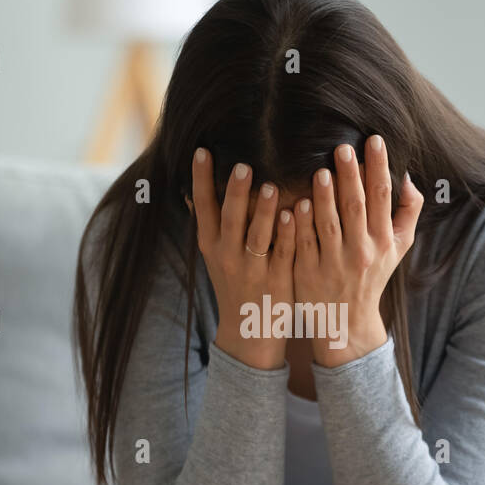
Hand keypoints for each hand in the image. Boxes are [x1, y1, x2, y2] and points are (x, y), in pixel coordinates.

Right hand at [192, 147, 295, 369]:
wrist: (248, 333)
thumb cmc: (234, 285)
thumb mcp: (214, 257)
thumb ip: (208, 225)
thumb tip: (189, 191)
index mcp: (211, 246)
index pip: (203, 208)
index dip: (201, 179)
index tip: (202, 151)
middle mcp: (228, 256)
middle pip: (230, 219)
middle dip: (235, 193)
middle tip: (242, 166)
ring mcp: (254, 269)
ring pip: (258, 236)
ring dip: (265, 211)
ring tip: (271, 186)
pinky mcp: (278, 279)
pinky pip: (284, 252)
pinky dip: (288, 233)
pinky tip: (295, 213)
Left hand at [292, 135, 423, 366]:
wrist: (346, 322)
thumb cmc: (372, 275)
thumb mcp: (398, 248)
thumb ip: (407, 213)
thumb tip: (408, 177)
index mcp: (383, 241)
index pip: (382, 198)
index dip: (379, 168)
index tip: (374, 140)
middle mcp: (361, 252)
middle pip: (356, 208)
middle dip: (351, 177)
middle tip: (343, 147)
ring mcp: (333, 264)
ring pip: (329, 226)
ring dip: (325, 198)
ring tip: (321, 171)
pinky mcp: (308, 273)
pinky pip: (305, 245)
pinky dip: (301, 225)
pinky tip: (297, 203)